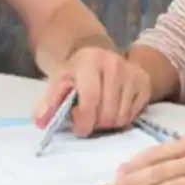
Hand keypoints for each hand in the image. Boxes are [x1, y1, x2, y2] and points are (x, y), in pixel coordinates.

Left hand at [32, 47, 150, 136]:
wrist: (97, 57)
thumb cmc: (77, 73)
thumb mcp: (60, 83)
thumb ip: (49, 102)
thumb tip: (41, 122)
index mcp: (90, 61)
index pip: (91, 99)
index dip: (84, 120)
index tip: (78, 127)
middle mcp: (115, 64)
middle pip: (107, 113)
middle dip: (95, 124)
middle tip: (88, 120)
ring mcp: (132, 73)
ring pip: (121, 117)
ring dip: (108, 124)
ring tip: (99, 114)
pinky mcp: (144, 82)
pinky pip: (133, 115)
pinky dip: (122, 119)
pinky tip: (113, 109)